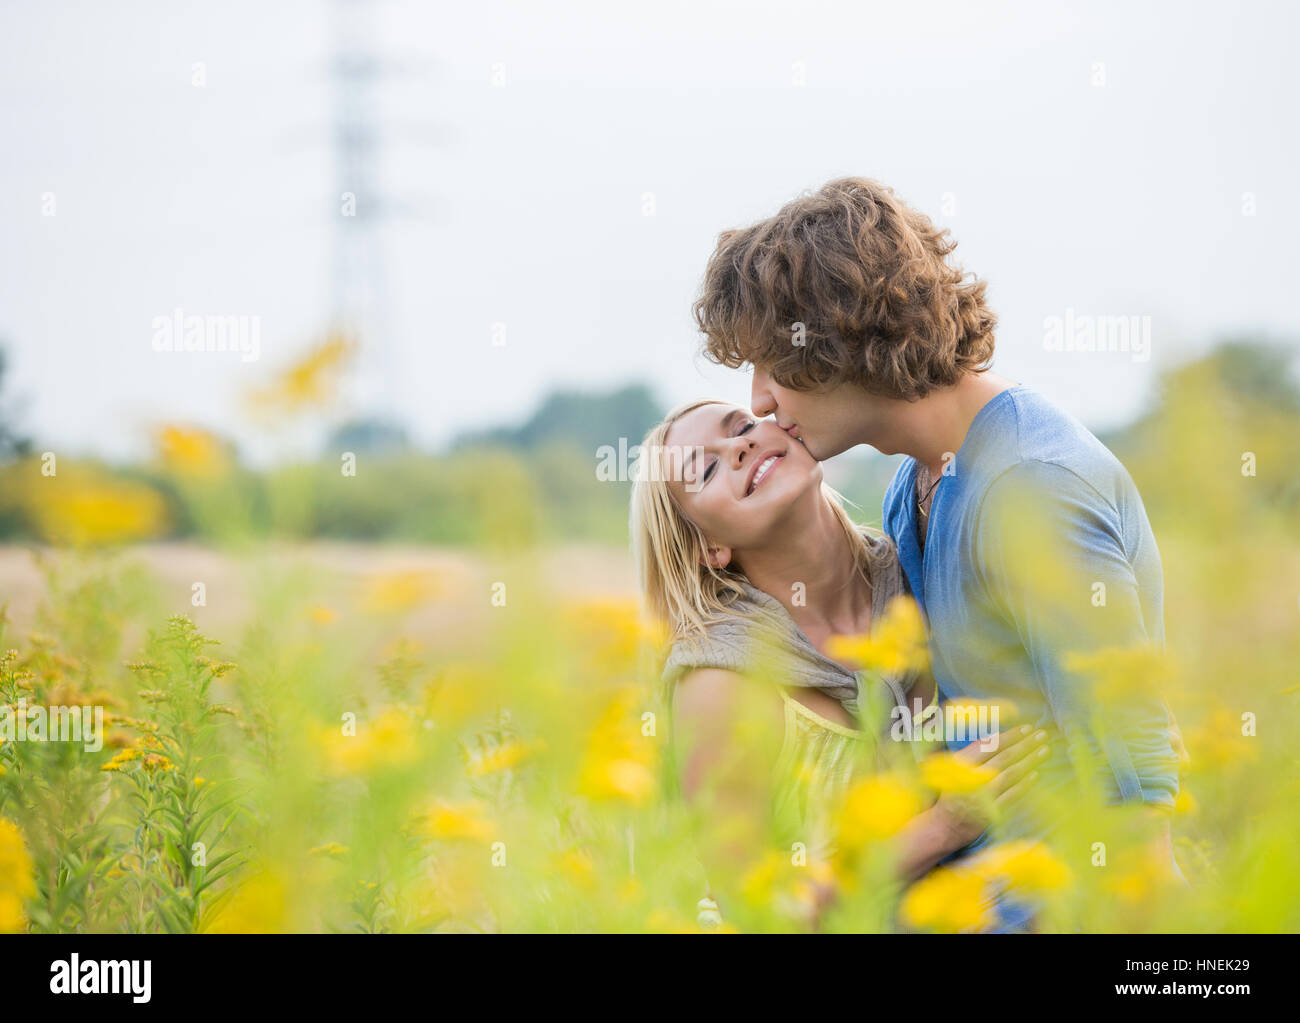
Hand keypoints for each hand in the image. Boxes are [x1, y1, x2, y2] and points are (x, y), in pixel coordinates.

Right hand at [932, 724, 1050, 847]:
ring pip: (1010, 774)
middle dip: (1025, 744)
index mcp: (961, 763)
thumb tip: (1000, 737)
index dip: (1010, 735)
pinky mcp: (990, 812)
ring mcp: (981, 795)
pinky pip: (1011, 795)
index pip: (990, 744)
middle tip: (1042, 735)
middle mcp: (970, 777)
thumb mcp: (955, 768)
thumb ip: (974, 753)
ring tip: (1044, 750)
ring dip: (1029, 761)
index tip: (1027, 727)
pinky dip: (1024, 784)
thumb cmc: (953, 791)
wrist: (944, 825)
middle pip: (1004, 757)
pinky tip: (1036, 774)